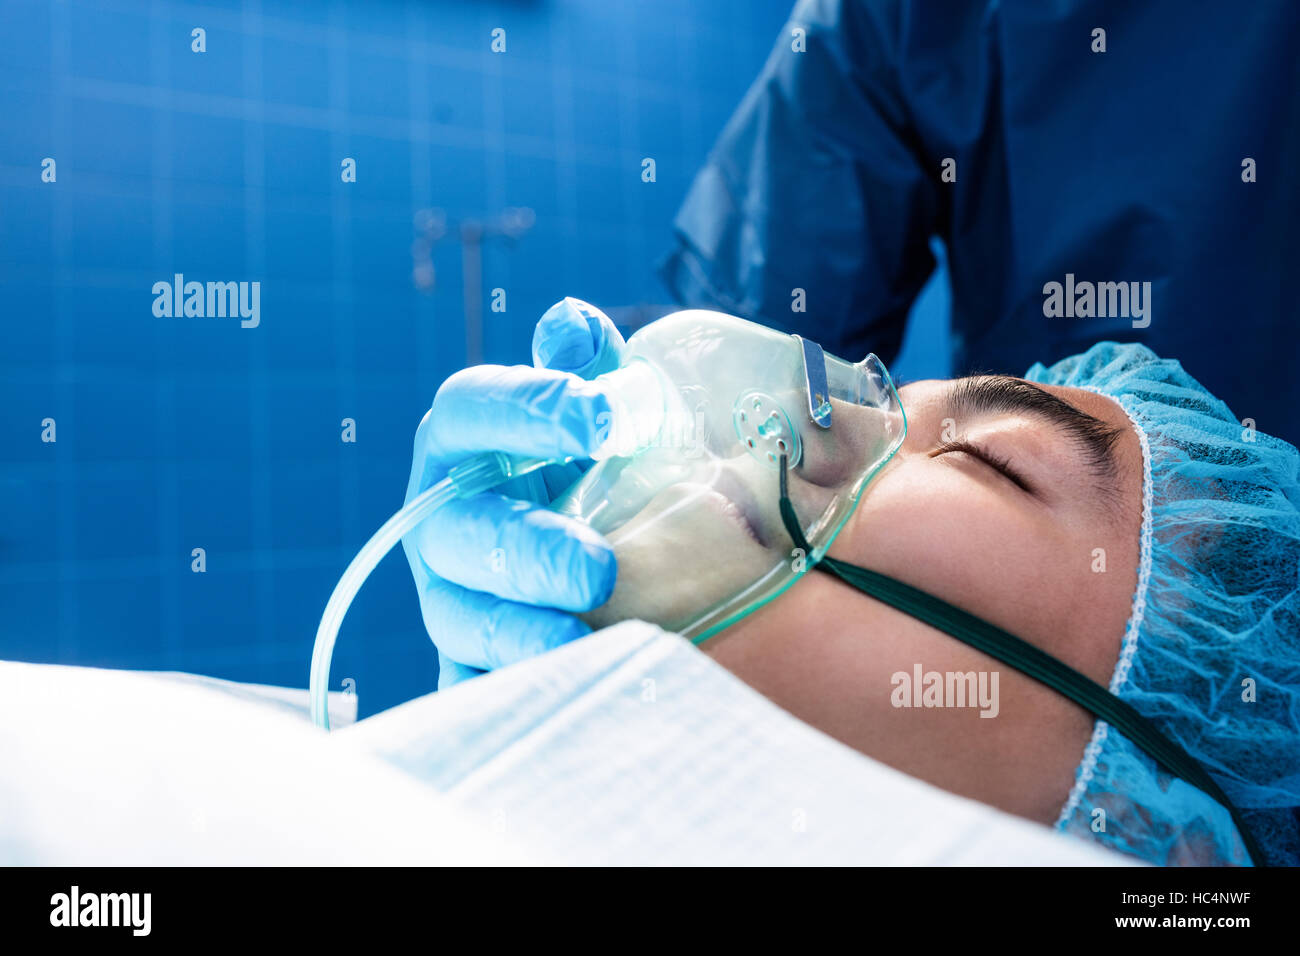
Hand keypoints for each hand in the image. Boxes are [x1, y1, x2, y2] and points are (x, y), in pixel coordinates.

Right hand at [402, 298, 625, 687]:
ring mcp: (451, 597)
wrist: (588, 554)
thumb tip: (572, 326)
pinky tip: (562, 691)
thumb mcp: (589, 418)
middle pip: (462, 532)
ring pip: (463, 618)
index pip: (471, 410)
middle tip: (598, 566)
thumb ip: (582, 371)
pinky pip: (473, 688)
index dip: (527, 408)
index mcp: (464, 445)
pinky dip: (509, 694)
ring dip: (517, 633)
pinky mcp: (469, 665)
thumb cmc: (584, 472)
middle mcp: (443, 521)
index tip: (603, 416)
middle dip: (527, 549)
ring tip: (580, 642)